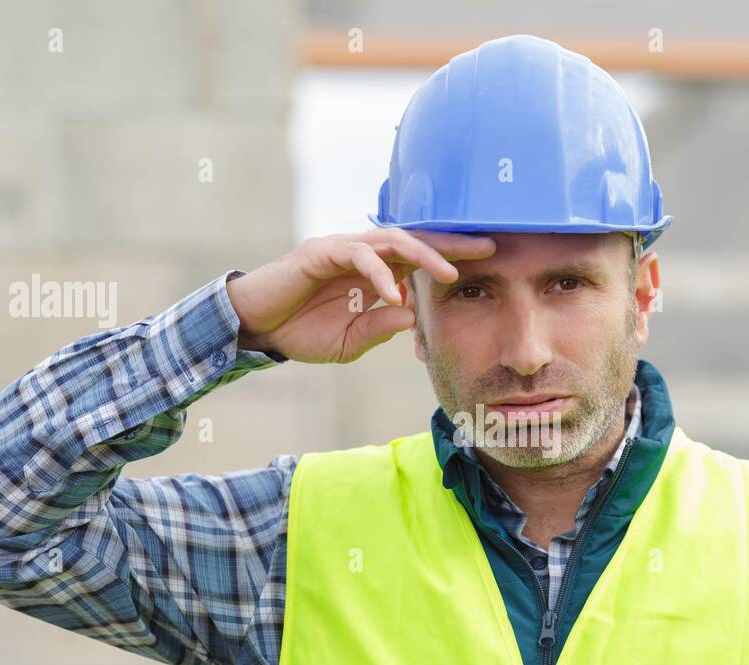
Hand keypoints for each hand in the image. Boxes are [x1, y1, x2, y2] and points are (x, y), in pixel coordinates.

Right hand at [226, 228, 495, 362]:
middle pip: (415, 239)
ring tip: (449, 275)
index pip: (421, 258)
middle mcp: (364, 254)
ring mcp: (343, 249)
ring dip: (423, 256)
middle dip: (451, 243)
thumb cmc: (302, 332)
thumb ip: (380, 329)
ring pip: (391, 240)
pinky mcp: (321, 251)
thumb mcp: (350, 341)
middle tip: (487, 247)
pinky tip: (393, 294)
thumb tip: (411, 316)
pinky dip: (379, 274)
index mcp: (376, 273)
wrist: (258, 328)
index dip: (453, 257)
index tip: (490, 260)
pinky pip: (358, 254)